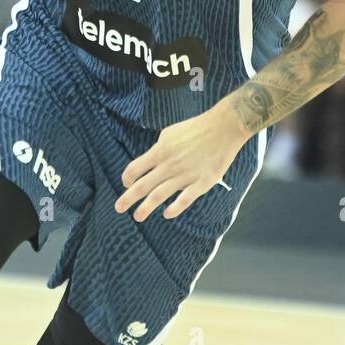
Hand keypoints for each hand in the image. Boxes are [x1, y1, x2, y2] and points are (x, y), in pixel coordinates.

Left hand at [115, 108, 249, 221]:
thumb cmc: (196, 128)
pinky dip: (175, 208)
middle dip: (128, 199)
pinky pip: (185, 199)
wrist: (225, 127)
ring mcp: (185, 175)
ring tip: (138, 216)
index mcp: (160, 151)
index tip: (127, 184)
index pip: (135, 169)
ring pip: (159, 195)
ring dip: (146, 208)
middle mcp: (169, 165)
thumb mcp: (170, 133)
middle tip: (119, 208)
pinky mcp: (202, 182)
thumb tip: (148, 160)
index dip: (127, 178)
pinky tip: (167, 214)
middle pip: (142, 186)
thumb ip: (158, 149)